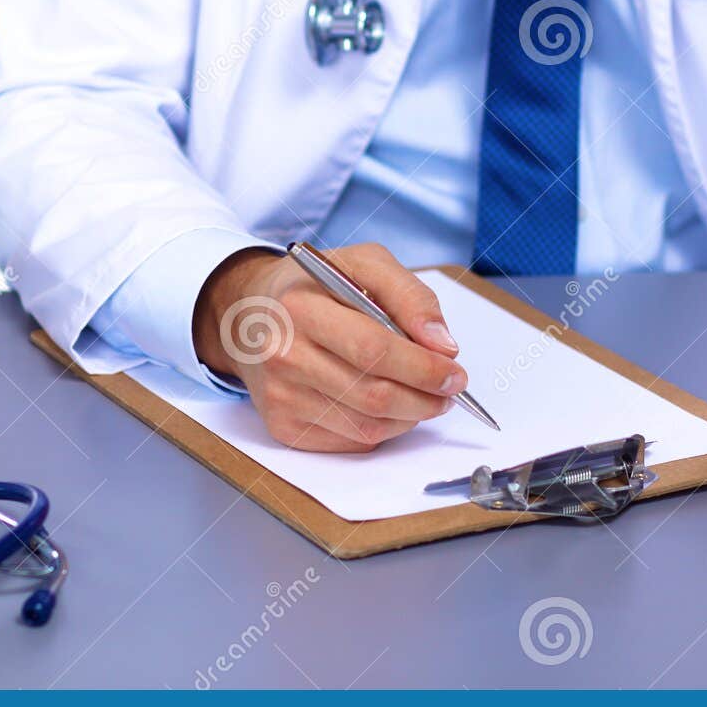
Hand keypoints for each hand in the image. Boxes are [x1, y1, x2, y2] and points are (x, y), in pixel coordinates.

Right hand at [192, 243, 464, 451]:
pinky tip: (389, 406)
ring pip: (367, 426)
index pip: (373, 349)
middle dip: (426, 398)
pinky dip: (385, 429)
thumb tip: (443, 346)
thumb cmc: (316, 287)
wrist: (251, 315)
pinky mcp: (283, 427)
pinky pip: (351, 441)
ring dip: (410, 417)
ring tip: (425, 396)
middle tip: (450, 389)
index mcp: (301, 307)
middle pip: (373, 395)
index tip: (455, 370)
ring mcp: (280, 397)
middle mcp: (283, 356)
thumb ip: (410, 296)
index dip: (422, 367)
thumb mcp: (364, 265)